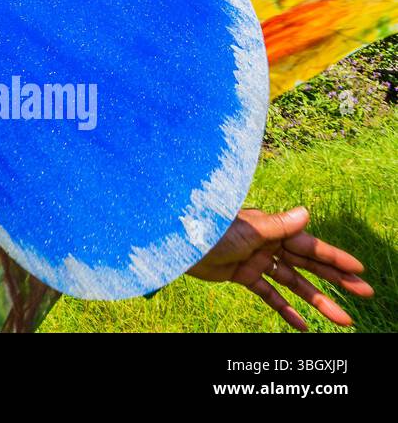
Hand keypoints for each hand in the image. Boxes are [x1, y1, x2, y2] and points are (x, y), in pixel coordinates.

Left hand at [187, 207, 373, 330]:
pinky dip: (285, 309)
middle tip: (364, 294)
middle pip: (308, 264)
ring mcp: (256, 259)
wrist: (175, 241)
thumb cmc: (210, 228)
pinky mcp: (242, 274)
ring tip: (344, 319)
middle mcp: (267, 242)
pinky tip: (304, 326)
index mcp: (271, 228)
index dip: (335, 259)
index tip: (360, 271)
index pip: (310, 246)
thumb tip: (306, 212)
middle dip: (336, 280)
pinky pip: (269, 294)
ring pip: (293, 283)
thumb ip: (278, 225)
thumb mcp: (248, 229)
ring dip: (317, 300)